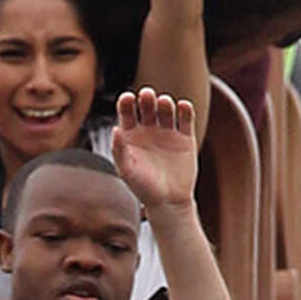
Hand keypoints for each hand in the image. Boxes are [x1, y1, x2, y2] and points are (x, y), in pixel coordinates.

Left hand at [108, 83, 199, 210]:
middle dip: (147, 97)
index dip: (126, 102)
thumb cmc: (144, 189)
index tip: (128, 98)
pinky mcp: (185, 137)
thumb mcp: (128, 172)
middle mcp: (149, 129)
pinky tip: (183, 106)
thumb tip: (114, 130)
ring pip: (166, 108)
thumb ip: (119, 151)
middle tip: (147, 95)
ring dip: (165, 102)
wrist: (169, 203)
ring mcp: (167, 131)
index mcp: (131, 134)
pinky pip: (186, 117)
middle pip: (147, 105)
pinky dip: (185, 109)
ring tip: (164, 104)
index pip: (127, 111)